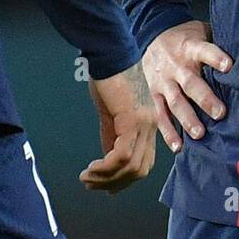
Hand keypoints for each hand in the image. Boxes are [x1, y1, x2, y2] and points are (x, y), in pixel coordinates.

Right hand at [79, 61, 156, 192]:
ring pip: (131, 165)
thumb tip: (107, 158)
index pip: (145, 161)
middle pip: (140, 168)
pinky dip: (106, 166)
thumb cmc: (109, 75)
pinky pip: (122, 154)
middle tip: (93, 185)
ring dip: (107, 177)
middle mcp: (151, 125)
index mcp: (148, 122)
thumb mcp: (110, 110)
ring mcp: (144, 123)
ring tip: (87, 178)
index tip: (108, 186)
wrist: (108, 52)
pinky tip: (91, 167)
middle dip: (115, 182)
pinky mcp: (132, 119)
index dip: (127, 178)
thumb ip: (111, 135)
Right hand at [143, 20, 229, 152]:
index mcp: (190, 47)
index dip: (215, 57)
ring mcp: (164, 81)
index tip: (228, 66)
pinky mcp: (155, 93)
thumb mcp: (201, 31)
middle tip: (220, 113)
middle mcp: (176, 65)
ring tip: (200, 134)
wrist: (152, 34)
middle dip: (205, 99)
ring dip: (187, 119)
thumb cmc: (186, 37)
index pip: (204, 50)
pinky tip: (178, 146)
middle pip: (190, 83)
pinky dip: (168, 131)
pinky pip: (161, 114)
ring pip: (175, 101)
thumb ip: (219, 41)